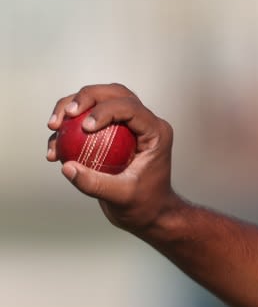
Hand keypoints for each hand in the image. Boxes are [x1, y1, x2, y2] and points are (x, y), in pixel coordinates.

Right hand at [46, 84, 182, 234]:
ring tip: (53, 127)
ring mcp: (128, 126)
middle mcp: (143, 123)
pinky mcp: (112, 132)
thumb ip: (95, 183)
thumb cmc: (143, 205)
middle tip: (63, 117)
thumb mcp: (122, 197)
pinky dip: (68, 129)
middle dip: (84, 98)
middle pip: (113, 93)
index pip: (130, 107)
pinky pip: (87, 120)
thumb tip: (67, 167)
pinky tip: (53, 150)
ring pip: (98, 100)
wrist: (147, 213)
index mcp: (156, 132)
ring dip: (71, 107)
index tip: (84, 127)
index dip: (105, 110)